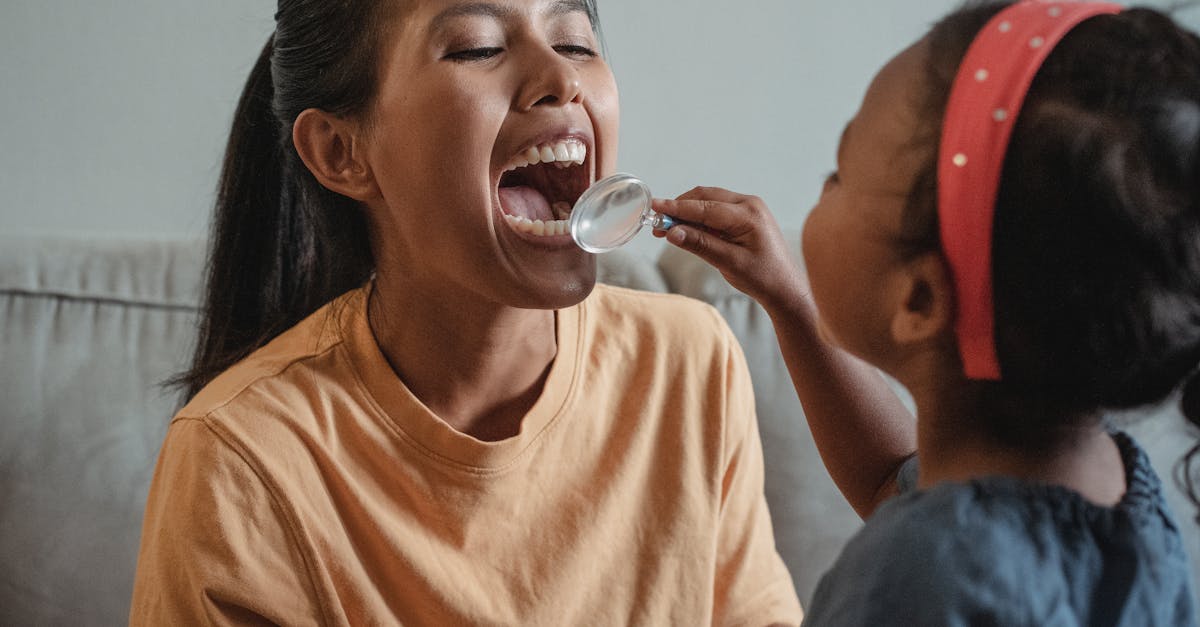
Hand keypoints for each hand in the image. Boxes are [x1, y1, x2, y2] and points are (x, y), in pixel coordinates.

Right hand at [653, 186, 809, 312]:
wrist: (785, 288)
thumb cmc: (763, 277)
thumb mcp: (729, 263)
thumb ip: (700, 244)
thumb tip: (672, 232)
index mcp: (749, 214)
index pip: (704, 207)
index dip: (677, 208)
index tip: (655, 207)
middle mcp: (749, 204)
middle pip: (705, 197)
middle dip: (680, 209)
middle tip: (657, 222)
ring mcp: (748, 208)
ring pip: (709, 201)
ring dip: (687, 213)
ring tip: (667, 228)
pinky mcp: (745, 216)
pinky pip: (717, 210)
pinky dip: (699, 217)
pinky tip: (686, 230)